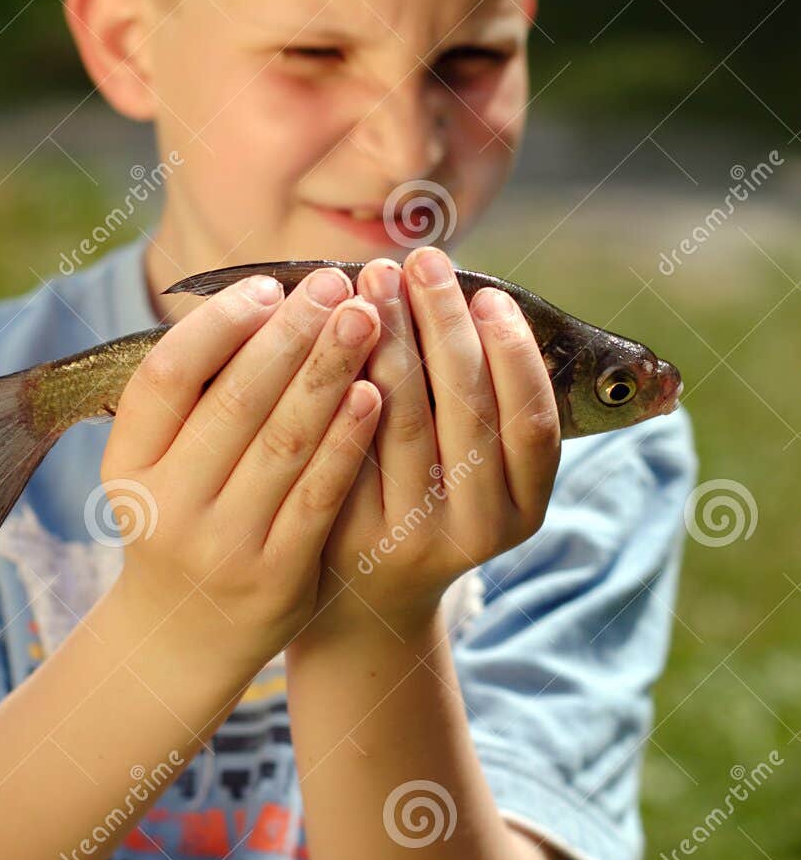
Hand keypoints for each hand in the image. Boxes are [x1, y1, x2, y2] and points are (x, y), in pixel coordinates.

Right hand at [100, 267, 382, 673]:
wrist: (185, 639)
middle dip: (292, 335)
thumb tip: (267, 298)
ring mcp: (221, 546)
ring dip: (330, 373)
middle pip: (234, 401)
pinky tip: (376, 393)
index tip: (269, 287)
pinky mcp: (276, 577)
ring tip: (367, 318)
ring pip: (284, 442)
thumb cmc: (186, 521)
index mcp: (128, 467)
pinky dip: (348, 440)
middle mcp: (166, 506)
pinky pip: (319, 494)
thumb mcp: (160, 467)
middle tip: (336, 283)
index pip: (166, 377)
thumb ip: (197, 399)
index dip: (219, 325)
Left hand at [306, 247, 560, 637]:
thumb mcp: (472, 470)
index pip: (531, 422)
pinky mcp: (350, 537)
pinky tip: (328, 331)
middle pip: (465, 412)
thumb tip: (460, 287)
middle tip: (420, 260)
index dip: (514, 354)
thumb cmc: (422, 499)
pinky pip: (347, 445)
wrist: (361, 599)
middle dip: (443, 325)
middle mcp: (476, 529)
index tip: (490, 293)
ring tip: (371, 280)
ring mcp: (411, 538)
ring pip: (401, 424)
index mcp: (524, 508)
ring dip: (389, 340)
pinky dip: (342, 383)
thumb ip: (477, 400)